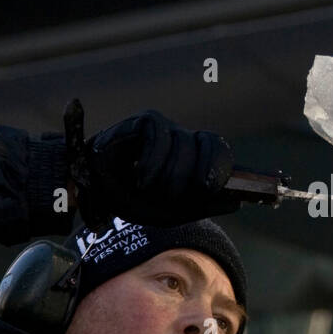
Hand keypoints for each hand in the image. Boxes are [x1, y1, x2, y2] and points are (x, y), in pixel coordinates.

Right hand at [79, 109, 239, 226]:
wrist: (96, 194)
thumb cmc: (136, 200)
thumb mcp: (174, 211)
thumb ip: (204, 205)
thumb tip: (236, 200)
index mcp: (195, 157)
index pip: (219, 151)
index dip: (218, 170)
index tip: (208, 190)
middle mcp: (183, 138)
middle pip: (209, 145)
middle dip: (195, 176)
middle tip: (175, 197)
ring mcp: (165, 128)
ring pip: (184, 144)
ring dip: (168, 176)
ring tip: (149, 191)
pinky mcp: (144, 122)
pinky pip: (159, 137)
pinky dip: (153, 163)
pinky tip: (141, 180)